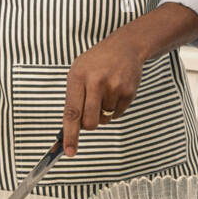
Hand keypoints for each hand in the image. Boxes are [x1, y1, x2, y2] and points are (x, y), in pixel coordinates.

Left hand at [62, 25, 144, 155]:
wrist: (125, 47)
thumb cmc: (97, 62)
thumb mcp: (79, 72)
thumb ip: (74, 98)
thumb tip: (73, 127)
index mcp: (78, 76)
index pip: (72, 112)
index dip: (70, 135)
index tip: (69, 151)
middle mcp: (96, 82)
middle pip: (90, 122)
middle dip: (89, 125)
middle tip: (90, 115)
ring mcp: (114, 87)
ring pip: (104, 119)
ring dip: (103, 113)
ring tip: (105, 92)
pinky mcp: (128, 92)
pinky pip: (117, 115)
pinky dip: (114, 109)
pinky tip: (115, 92)